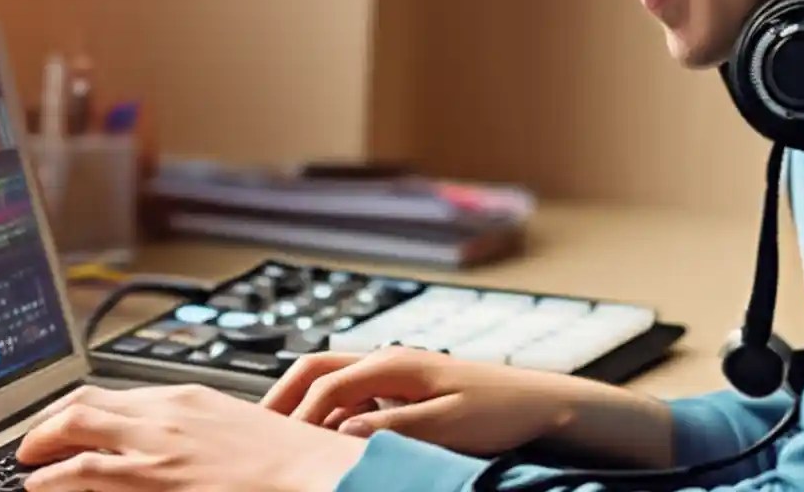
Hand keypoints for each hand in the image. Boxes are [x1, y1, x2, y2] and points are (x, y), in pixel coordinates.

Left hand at [17, 383, 366, 491]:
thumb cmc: (288, 461)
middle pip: (85, 400)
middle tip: (33, 440)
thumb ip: (199, 435)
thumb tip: (179, 450)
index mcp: (189, 396)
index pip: (115, 393)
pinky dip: (51, 475)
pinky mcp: (151, 476)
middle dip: (49, 420)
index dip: (80, 407)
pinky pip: (81, 469)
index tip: (65, 421)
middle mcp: (166, 410)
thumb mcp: (237, 434)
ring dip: (41, 442)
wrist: (312, 473)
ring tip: (27, 460)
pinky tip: (39, 484)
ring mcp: (156, 441)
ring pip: (74, 426)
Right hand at [261, 347, 672, 466]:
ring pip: (336, 378)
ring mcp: (400, 372)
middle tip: (258, 427)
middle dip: (284, 394)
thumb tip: (344, 429)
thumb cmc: (502, 411)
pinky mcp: (411, 389)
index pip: (324, 385)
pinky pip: (358, 393)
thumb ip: (391, 427)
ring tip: (285, 433)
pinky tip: (333, 437)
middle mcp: (391, 359)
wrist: (546, 405)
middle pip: (318, 367)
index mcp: (394, 363)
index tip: (277, 444)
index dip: (296, 415)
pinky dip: (334, 410)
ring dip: (307, 401)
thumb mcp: (445, 425)